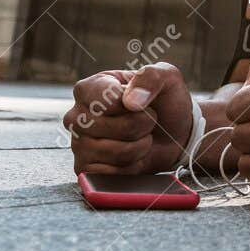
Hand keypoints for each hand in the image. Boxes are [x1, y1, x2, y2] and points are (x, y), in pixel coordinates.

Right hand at [66, 62, 195, 175]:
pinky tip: (134, 156)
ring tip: (142, 137)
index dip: (132, 104)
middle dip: (143, 125)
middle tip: (147, 120)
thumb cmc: (164, 102)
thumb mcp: (166, 77)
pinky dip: (132, 167)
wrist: (173, 133)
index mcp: (89, 88)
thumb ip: (151, 77)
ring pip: (117, 152)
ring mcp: (78, 143)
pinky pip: (111, 174)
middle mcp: (77, 116)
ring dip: (141, 146)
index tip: (142, 102)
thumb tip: (131, 101)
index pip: (104, 98)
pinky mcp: (84, 168)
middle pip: (114, 127)